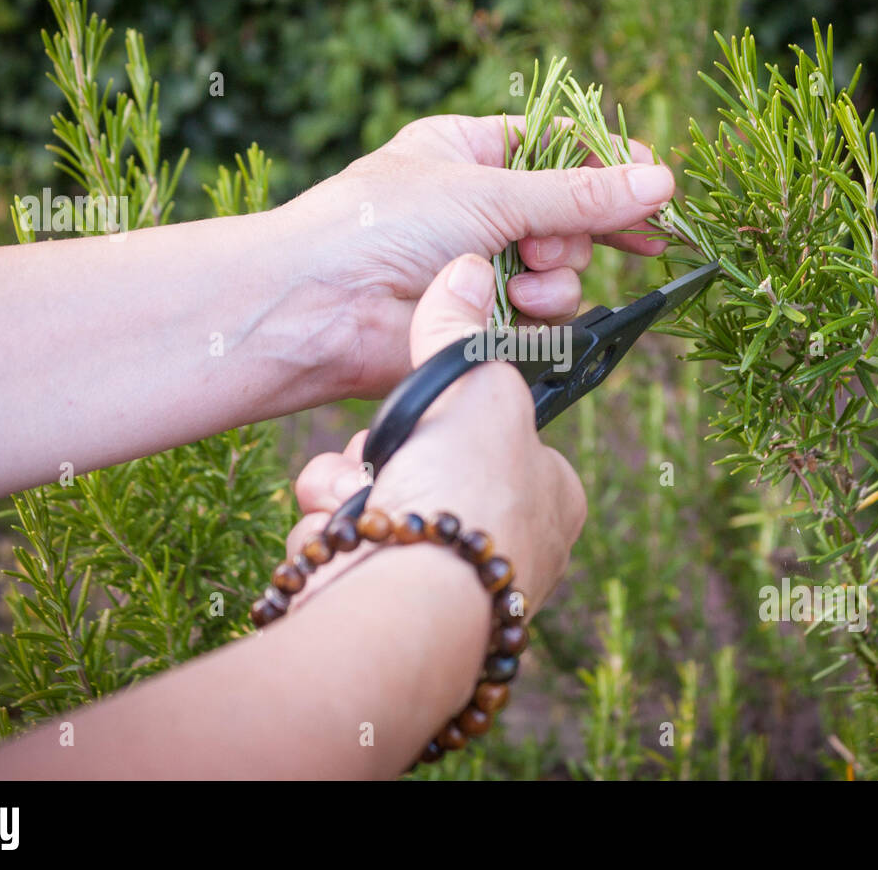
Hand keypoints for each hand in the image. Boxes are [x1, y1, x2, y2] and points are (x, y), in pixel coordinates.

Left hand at [283, 113, 673, 395]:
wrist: (324, 305)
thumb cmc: (383, 224)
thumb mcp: (490, 192)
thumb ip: (581, 195)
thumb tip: (662, 183)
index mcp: (469, 152)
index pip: (559, 147)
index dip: (609, 165)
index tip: (655, 183)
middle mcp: (478, 207)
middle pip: (572, 213)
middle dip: (577, 230)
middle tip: (553, 241)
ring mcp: (482, 265)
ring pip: (566, 269)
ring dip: (557, 274)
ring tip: (523, 275)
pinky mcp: (484, 319)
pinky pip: (545, 314)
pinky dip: (539, 312)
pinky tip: (513, 307)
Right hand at [285, 253, 587, 611]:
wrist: (409, 600)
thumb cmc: (468, 493)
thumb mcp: (478, 385)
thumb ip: (465, 330)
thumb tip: (469, 269)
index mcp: (547, 497)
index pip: (493, 434)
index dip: (449, 415)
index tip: (426, 411)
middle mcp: (503, 545)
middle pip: (420, 462)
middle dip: (379, 454)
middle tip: (382, 456)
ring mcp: (441, 584)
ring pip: (368, 499)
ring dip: (345, 490)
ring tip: (354, 500)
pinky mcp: (382, 608)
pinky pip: (341, 546)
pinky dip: (329, 538)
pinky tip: (338, 544)